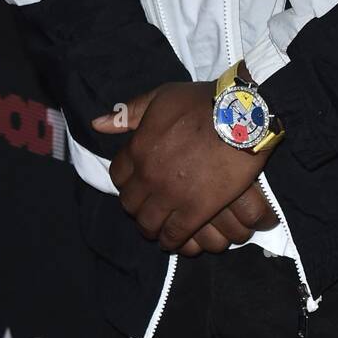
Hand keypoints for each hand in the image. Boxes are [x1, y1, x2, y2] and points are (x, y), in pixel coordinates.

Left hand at [91, 81, 269, 252]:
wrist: (240, 117)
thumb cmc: (201, 102)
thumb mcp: (161, 97)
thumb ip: (129, 113)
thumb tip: (97, 124)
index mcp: (139, 148)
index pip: (118, 176)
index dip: (126, 181)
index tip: (136, 183)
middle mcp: (149, 175)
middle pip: (130, 203)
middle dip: (137, 206)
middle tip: (149, 206)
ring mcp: (171, 195)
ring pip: (148, 224)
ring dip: (151, 227)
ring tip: (158, 227)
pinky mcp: (196, 211)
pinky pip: (174, 235)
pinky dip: (171, 240)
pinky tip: (173, 239)